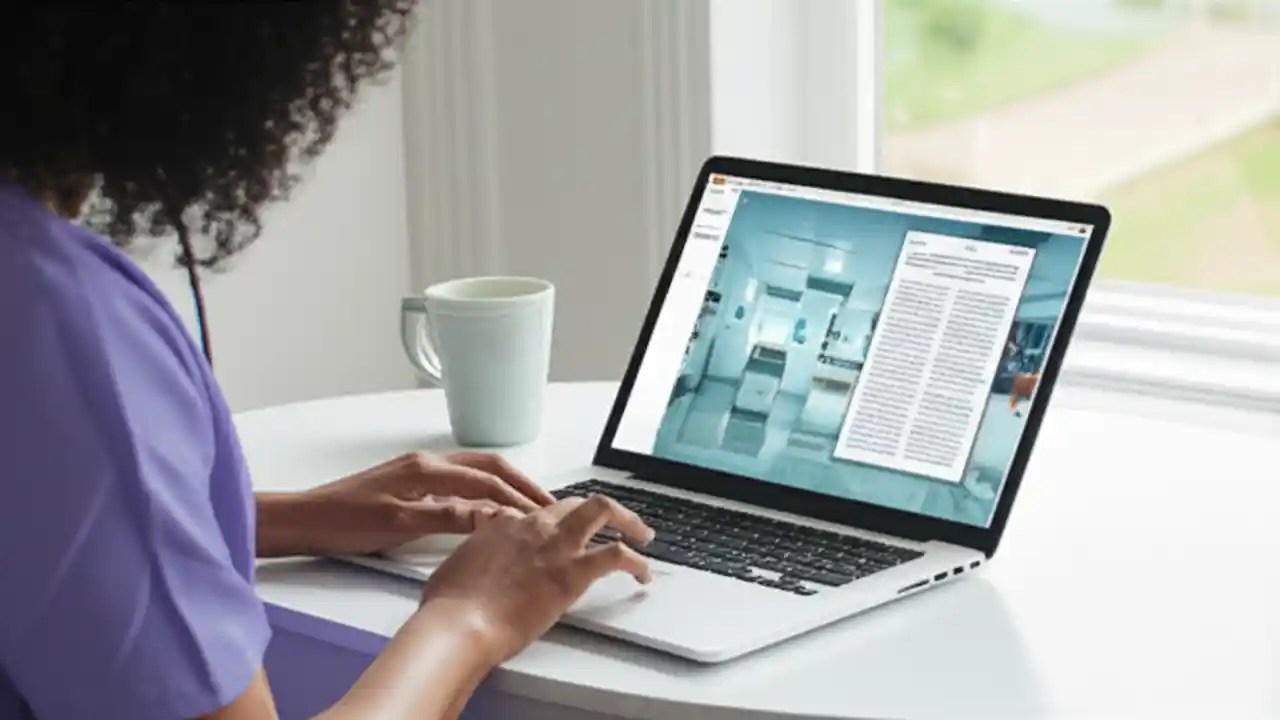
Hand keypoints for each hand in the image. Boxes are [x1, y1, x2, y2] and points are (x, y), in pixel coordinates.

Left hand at [256, 451, 556, 557]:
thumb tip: (491, 515)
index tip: (542, 512)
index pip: (486, 479)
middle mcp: (426, 463)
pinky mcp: (411, 483)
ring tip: (527, 503)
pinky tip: (490, 507)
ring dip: (504, 484)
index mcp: (426, 469)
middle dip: (520, 482)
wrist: (306, 519)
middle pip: (487, 464)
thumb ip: (449, 517)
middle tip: (547, 502)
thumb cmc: (343, 521)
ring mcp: (419, 471)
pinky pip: (459, 481)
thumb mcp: (399, 525)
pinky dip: (483, 490)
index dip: (517, 496)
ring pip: (475, 470)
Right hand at [419, 494, 655, 663]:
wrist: (459, 622)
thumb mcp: (456, 565)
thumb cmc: (450, 604)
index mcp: (504, 524)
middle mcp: (533, 526)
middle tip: (618, 523)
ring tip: (643, 537)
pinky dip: (636, 561)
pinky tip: (642, 574)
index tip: (567, 535)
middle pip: (576, 503)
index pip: (540, 512)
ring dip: (629, 521)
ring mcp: (555, 546)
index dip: (559, 522)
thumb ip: (475, 555)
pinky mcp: (573, 572)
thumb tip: (476, 561)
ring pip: (603, 510)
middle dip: (601, 510)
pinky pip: (617, 554)